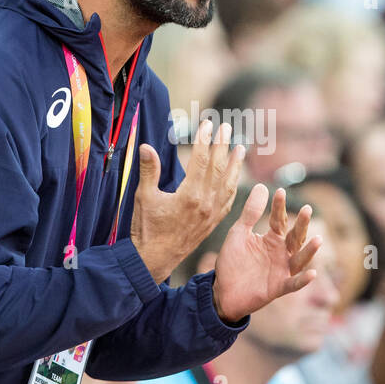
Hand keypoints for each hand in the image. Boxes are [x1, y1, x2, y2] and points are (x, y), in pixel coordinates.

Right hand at [130, 119, 243, 283]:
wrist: (154, 259)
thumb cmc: (147, 228)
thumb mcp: (144, 197)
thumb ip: (149, 171)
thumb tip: (146, 147)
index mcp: (189, 196)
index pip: (200, 161)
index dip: (204, 140)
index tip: (207, 124)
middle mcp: (205, 204)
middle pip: (218, 168)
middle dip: (222, 146)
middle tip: (226, 126)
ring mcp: (212, 214)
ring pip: (228, 184)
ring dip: (235, 164)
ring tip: (240, 147)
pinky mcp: (213, 222)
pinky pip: (228, 200)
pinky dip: (233, 186)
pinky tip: (236, 177)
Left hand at [211, 185, 320, 322]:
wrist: (222, 291)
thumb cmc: (233, 261)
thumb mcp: (239, 234)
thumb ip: (250, 213)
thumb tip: (262, 186)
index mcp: (272, 239)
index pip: (278, 220)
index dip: (279, 207)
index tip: (280, 191)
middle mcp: (281, 253)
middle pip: (295, 237)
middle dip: (301, 224)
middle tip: (307, 209)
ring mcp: (281, 270)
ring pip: (299, 259)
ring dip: (309, 251)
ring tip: (318, 239)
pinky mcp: (278, 288)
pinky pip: (293, 284)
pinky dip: (303, 280)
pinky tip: (312, 274)